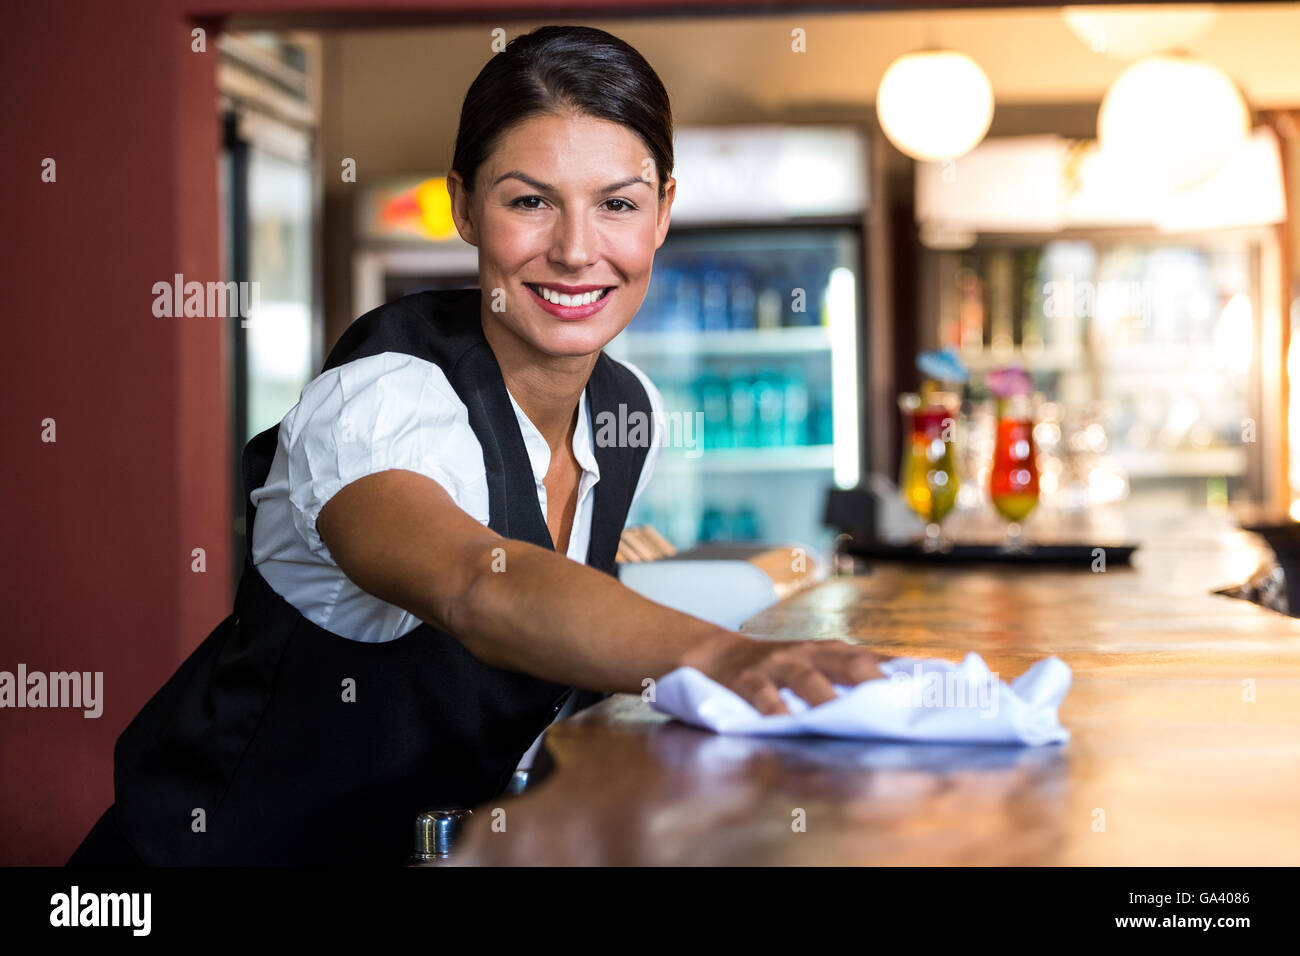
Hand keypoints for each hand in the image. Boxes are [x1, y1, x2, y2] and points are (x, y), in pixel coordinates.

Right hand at [678, 632, 888, 715]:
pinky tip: (784, 724)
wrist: (718, 655)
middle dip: (873, 682)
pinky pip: (764, 694)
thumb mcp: (817, 661)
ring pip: (808, 679)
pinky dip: (775, 709)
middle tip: (894, 706)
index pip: (873, 658)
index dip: (900, 674)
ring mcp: (779, 665)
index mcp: (831, 650)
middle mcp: (809, 653)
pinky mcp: (749, 680)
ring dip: (827, 700)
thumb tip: (906, 690)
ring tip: (842, 719)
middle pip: (848, 662)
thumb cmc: (780, 667)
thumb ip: (852, 673)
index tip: (929, 691)